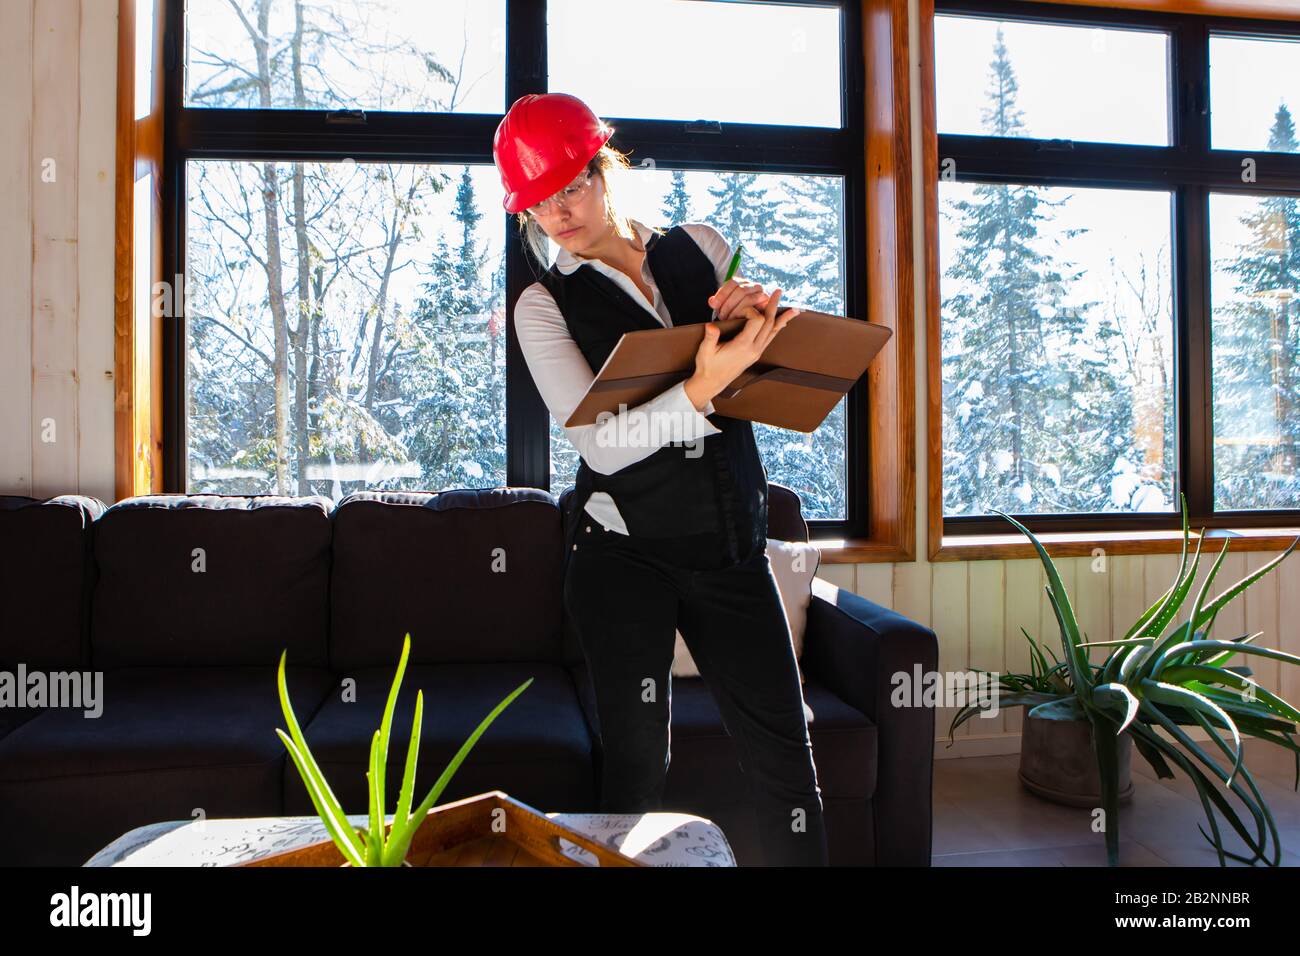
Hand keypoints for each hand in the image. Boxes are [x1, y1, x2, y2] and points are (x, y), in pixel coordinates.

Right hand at [685, 288, 800, 410]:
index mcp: (742, 346)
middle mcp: (753, 349)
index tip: (741, 308)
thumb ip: (710, 337)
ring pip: (773, 331)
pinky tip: (784, 322)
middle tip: (778, 292)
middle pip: (769, 323)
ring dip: (781, 317)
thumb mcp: (705, 351)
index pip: (756, 321)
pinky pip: (770, 338)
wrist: (712, 383)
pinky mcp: (756, 354)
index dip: (751, 310)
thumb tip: (711, 325)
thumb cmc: (707, 366)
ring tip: (793, 308)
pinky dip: (778, 328)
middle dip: (773, 306)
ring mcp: (757, 352)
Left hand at [707, 275, 770, 320]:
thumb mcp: (723, 307)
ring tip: (729, 319)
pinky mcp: (767, 304)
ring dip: (736, 310)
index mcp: (742, 282)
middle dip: (729, 304)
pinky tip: (738, 321)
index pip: (733, 282)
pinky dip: (745, 314)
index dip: (723, 293)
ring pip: (748, 298)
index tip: (714, 306)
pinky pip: (756, 307)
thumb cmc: (733, 315)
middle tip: (722, 316)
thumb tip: (712, 301)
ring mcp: (762, 294)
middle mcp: (753, 285)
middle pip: (740, 290)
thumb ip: (717, 303)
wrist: (749, 324)